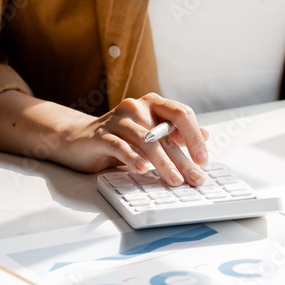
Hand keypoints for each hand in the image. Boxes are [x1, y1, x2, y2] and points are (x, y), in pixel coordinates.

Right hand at [56, 93, 209, 183]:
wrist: (78, 139)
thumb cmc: (119, 137)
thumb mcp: (150, 133)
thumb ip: (175, 133)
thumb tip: (207, 134)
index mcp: (153, 103)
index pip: (182, 114)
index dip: (195, 137)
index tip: (203, 159)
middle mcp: (137, 107)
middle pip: (166, 133)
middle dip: (183, 159)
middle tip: (195, 178)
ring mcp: (118, 119)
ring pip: (146, 141)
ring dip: (163, 163)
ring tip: (174, 180)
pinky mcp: (101, 135)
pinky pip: (120, 146)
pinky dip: (133, 158)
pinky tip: (143, 170)